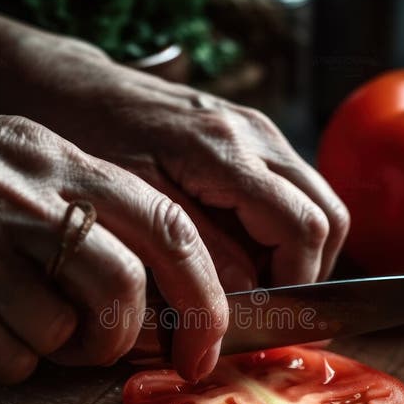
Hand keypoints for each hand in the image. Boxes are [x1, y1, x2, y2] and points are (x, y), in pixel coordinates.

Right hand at [0, 98, 227, 383]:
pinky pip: (6, 356)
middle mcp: (19, 195)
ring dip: (61, 349)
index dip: (204, 293)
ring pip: (61, 329)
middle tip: (110, 348)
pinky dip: (10, 362)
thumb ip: (95, 200)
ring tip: (32, 326)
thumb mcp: (25, 155)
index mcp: (58, 159)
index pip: (166, 223)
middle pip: (122, 284)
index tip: (207, 343)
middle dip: (128, 337)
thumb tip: (170, 279)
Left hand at [6, 31, 349, 291]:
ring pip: (320, 203)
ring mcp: (260, 130)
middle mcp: (258, 135)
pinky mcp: (253, 134)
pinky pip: (295, 189)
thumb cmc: (92, 140)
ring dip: (299, 251)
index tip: (266, 316)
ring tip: (253, 280)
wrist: (74, 86)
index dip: (295, 282)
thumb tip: (248, 291)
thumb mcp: (134, 203)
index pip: (304, 228)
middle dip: (307, 270)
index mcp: (228, 152)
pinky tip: (242, 247)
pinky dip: (285, 228)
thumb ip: (196, 248)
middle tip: (265, 304)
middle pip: (330, 217)